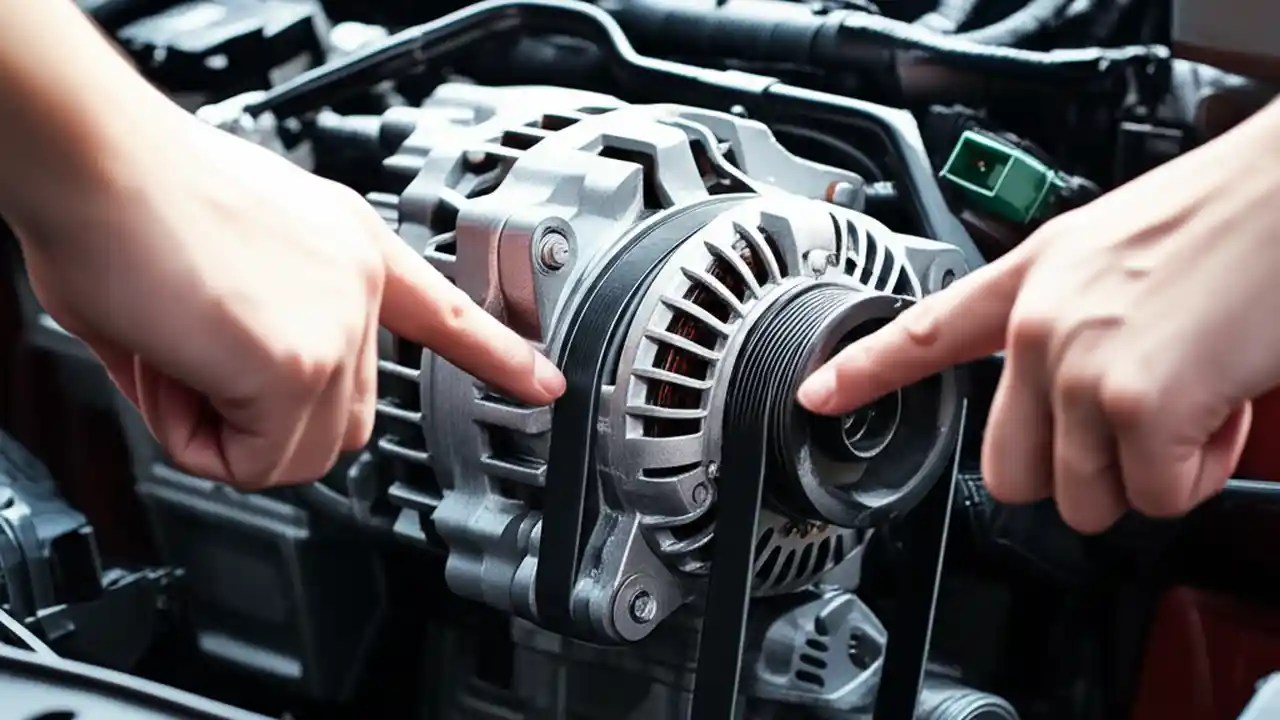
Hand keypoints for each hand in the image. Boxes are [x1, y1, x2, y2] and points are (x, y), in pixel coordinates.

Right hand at [7, 108, 564, 489]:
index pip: (447, 314)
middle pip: (343, 421)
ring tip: (175, 357)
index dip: (499, 357)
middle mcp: (358, 284)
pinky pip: (255, 460)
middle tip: (194, 368)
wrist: (94, 160)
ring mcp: (338, 325)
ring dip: (225, 431)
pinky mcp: (299, 362)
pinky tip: (171, 370)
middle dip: (263, 422)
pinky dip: (199, 440)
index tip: (543, 384)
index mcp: (349, 248)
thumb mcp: (218, 268)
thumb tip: (215, 397)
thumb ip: (246, 340)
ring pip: (296, 452)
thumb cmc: (128, 198)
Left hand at [798, 101, 1279, 532]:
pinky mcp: (1138, 404)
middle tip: (1135, 430)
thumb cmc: (1227, 218)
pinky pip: (1156, 495)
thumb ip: (1067, 319)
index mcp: (1029, 281)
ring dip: (1149, 469)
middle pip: (1010, 473)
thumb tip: (1069, 393)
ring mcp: (1082, 368)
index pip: (924, 331)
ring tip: (1193, 397)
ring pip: (1088, 496)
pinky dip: (1198, 470)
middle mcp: (1040, 329)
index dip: (863, 371)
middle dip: (1078, 474)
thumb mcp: (1111, 249)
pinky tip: (1221, 405)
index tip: (817, 395)